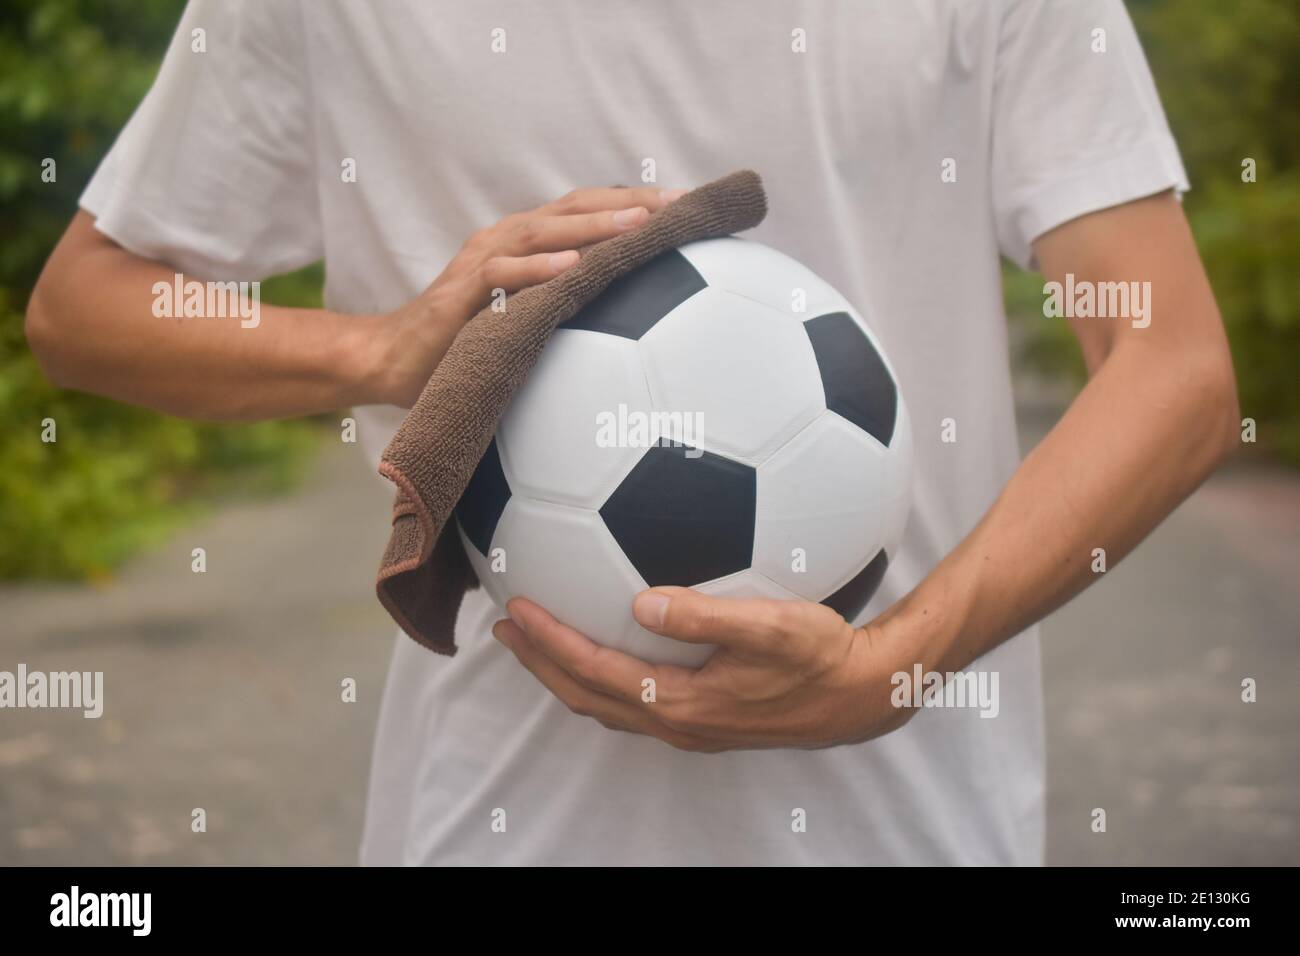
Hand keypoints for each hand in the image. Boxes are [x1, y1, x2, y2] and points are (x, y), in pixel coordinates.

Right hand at [369, 186, 687, 406]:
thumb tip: (630, 316)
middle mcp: (506, 239)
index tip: (688, 204)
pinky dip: (536, 268)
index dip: (635, 202)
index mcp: (526, 242)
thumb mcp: (528, 318)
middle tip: (679, 204)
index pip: (587, 210)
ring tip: (637, 223)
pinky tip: (571, 266)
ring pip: (542, 231)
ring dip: (592, 226)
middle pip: (574, 208)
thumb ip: (567, 303)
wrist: (394, 360)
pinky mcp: (460, 294)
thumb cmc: (466, 341)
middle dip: (628, 203)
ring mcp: (482, 261)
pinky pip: (501, 275)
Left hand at [492, 587, 937, 751]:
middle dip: (541, 662)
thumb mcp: (770, 626)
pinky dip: (601, 675)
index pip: (594, 671)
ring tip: (539, 640)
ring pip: (607, 704)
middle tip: (506, 626)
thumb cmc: (822, 655)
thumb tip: (641, 602)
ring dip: (566, 671)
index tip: (516, 610)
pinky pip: (633, 702)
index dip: (549, 642)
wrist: (863, 695)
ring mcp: (690, 726)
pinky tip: (610, 644)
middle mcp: (677, 722)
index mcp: (682, 702)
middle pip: (587, 696)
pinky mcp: (705, 719)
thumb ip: (703, 616)